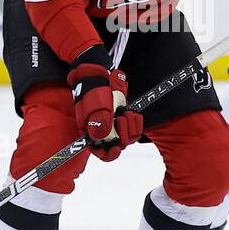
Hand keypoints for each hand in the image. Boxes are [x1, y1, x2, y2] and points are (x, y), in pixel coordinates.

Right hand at [66, 45, 143, 161]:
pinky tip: (131, 113)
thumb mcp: (93, 105)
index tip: (116, 148)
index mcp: (92, 133)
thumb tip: (101, 137)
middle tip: (121, 118)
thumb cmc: (92, 91)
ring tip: (125, 113)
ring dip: (130, 127)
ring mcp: (115, 125)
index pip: (101, 152)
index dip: (109, 154)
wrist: (98, 75)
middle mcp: (104, 132)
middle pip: (118, 145)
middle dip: (123, 134)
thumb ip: (98, 121)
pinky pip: (135, 128)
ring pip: (129, 138)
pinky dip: (136, 122)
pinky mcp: (125, 118)